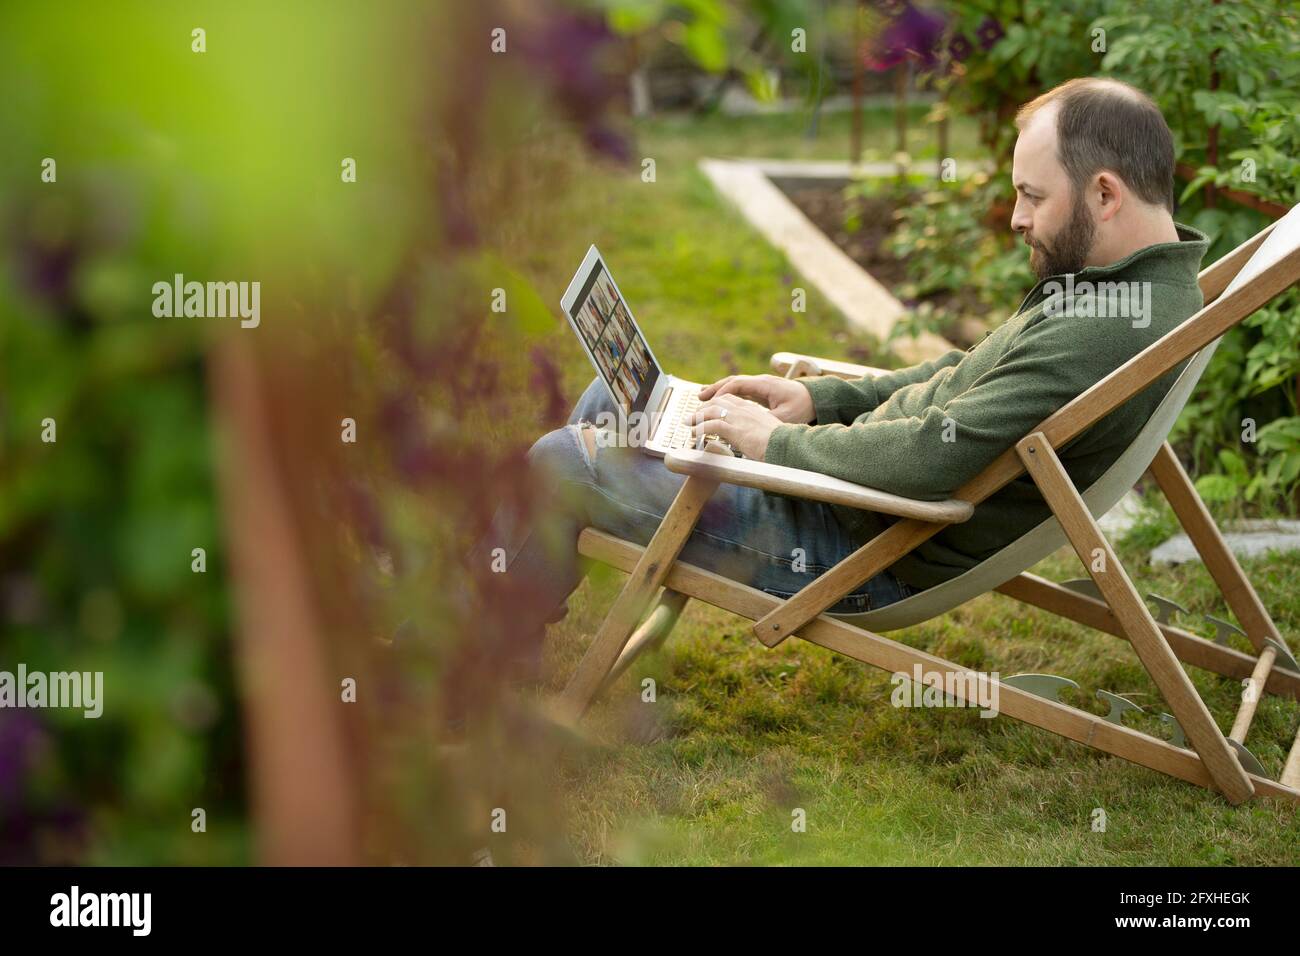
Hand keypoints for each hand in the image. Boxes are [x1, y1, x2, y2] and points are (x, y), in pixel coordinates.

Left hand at [691, 392, 784, 459]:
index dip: (718, 402)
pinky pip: (710, 426)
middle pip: (718, 401)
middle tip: (695, 415)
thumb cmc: (782, 443)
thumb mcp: (771, 432)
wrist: (786, 446)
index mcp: (753, 409)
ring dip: (697, 417)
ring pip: (711, 411)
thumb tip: (757, 440)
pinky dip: (699, 429)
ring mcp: (738, 418)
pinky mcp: (733, 429)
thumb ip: (760, 432)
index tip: (710, 408)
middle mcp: (744, 410)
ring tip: (689, 423)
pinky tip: (694, 434)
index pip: (731, 399)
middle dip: (704, 407)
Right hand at [697, 374, 814, 423]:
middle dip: (715, 388)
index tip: (710, 402)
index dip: (722, 392)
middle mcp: (761, 382)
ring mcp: (761, 385)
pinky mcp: (763, 390)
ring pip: (735, 384)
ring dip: (719, 390)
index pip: (737, 384)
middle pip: (733, 381)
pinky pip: (741, 390)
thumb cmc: (802, 408)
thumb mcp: (786, 417)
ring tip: (703, 397)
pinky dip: (728, 394)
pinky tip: (720, 401)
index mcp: (764, 385)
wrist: (816, 399)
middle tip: (699, 397)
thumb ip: (768, 421)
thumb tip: (753, 429)